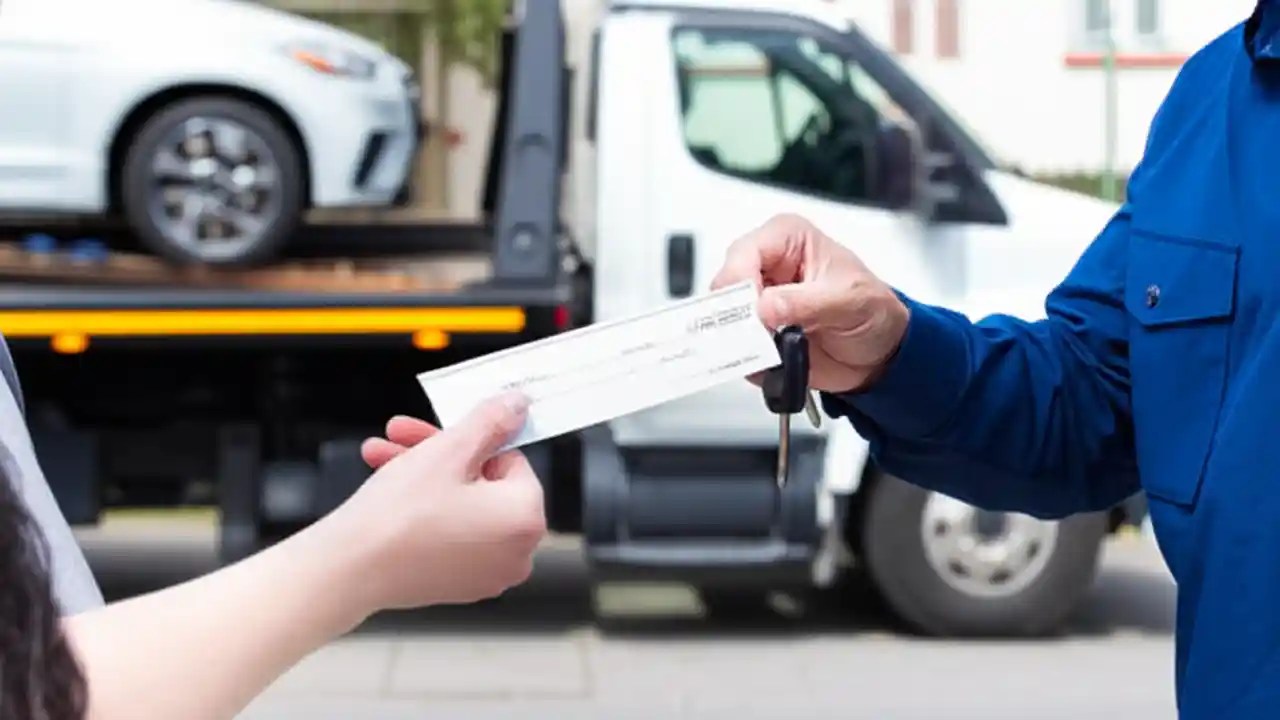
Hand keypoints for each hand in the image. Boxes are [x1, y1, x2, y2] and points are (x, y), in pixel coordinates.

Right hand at [320, 393, 545, 612]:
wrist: (350, 571)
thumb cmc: (400, 516)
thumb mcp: (449, 450)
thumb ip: (491, 422)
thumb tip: (517, 406)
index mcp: (526, 519)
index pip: (510, 459)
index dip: (469, 439)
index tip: (438, 431)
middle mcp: (516, 552)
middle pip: (482, 481)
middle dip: (437, 454)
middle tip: (401, 436)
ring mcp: (488, 574)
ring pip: (461, 504)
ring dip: (422, 475)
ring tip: (381, 456)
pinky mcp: (458, 585)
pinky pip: (450, 534)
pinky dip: (425, 510)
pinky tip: (387, 490)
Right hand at [712, 213, 909, 393]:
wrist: (880, 352)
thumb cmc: (873, 310)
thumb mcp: (849, 300)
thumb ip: (806, 302)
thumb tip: (766, 307)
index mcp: (787, 240)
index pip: (744, 253)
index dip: (742, 282)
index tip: (757, 311)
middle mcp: (765, 267)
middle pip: (725, 287)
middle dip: (740, 316)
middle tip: (763, 336)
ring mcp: (758, 303)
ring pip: (725, 321)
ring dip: (746, 342)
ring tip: (778, 351)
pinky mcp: (757, 335)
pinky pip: (737, 350)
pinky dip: (753, 361)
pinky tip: (780, 361)